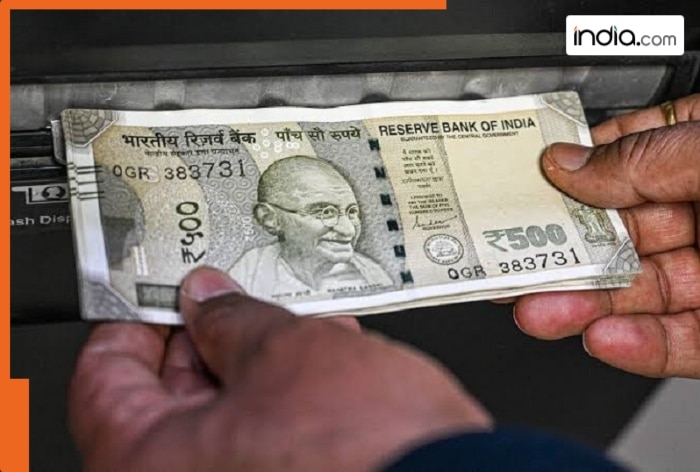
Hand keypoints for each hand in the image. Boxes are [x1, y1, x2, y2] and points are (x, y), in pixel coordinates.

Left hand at [69, 267, 491, 471]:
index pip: (106, 378)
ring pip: (228, 416)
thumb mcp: (286, 353)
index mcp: (150, 464)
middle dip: (211, 336)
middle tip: (235, 294)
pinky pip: (269, 438)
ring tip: (297, 318)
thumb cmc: (366, 453)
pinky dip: (289, 396)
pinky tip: (328, 359)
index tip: (159, 289)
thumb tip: (206, 299)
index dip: (135, 320)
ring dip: (260, 361)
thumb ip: (233, 320)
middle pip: (169, 397)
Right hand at [514, 94, 699, 377]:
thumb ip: (648, 158)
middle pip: (621, 233)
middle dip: (563, 252)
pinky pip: (680, 342)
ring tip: (537, 311)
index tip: (524, 183)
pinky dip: (638, 347)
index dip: (574, 170)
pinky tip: (602, 338)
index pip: (631, 154)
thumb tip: (571, 163)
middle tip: (511, 260)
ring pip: (640, 293)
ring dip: (584, 305)